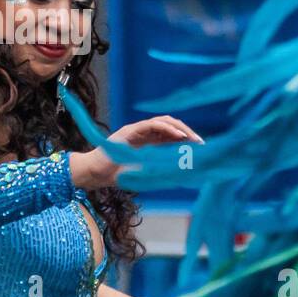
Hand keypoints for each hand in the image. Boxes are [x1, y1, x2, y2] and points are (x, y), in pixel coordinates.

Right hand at [71, 115, 202, 188]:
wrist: (95, 174)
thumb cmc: (117, 175)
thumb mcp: (146, 172)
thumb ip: (161, 169)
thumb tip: (183, 172)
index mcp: (149, 142)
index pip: (172, 135)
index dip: (187, 138)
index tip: (201, 147)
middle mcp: (144, 133)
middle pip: (170, 125)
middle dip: (187, 132)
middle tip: (201, 143)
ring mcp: (137, 130)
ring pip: (163, 121)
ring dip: (180, 128)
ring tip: (192, 138)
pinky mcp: (130, 130)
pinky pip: (152, 124)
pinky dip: (167, 128)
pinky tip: (178, 136)